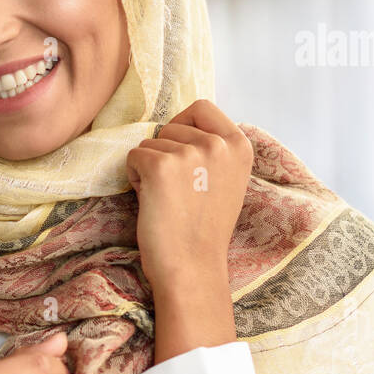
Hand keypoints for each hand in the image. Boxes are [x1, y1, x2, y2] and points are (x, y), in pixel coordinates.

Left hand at [124, 98, 252, 296]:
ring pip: (149, 143)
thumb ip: (213, 151)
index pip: (201, 107)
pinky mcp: (160, 166)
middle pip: (171, 126)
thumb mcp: (225, 180)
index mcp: (240, 145)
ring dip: (149, 168)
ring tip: (166, 199)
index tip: (180, 152)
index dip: (182, 126)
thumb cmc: (203, 229)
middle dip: (164, 153)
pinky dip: (134, 177)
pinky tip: (152, 201)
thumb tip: (180, 127)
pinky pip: (133, 156)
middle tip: (175, 189)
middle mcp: (218, 144)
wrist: (192, 267)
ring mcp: (190, 153)